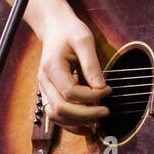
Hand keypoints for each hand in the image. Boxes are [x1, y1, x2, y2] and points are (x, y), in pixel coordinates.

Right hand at [36, 14, 111, 136]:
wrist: (55, 29)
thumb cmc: (70, 32)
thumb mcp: (84, 40)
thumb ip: (91, 64)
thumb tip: (101, 87)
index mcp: (52, 67)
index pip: (70, 91)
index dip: (91, 96)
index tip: (109, 90)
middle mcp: (44, 81)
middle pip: (61, 108)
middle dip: (86, 114)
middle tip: (107, 111)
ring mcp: (44, 89)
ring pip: (56, 116)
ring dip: (77, 122)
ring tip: (98, 121)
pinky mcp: (49, 93)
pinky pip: (56, 115)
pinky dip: (70, 123)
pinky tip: (87, 125)